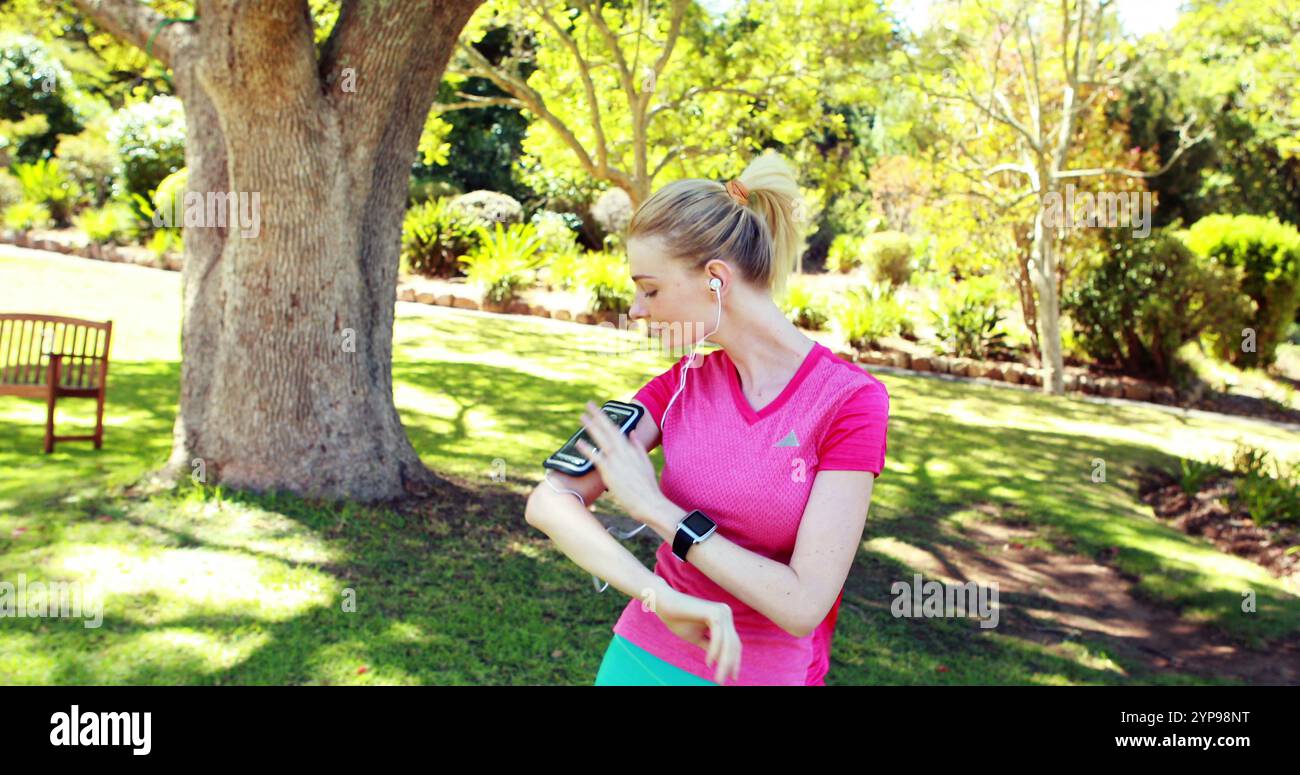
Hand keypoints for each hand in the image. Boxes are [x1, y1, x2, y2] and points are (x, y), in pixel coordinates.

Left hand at [574, 401, 665, 523]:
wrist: (649, 501)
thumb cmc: (647, 485)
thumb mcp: (645, 462)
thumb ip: (637, 446)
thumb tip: (632, 433)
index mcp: (631, 449)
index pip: (616, 428)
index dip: (605, 417)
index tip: (598, 409)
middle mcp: (623, 452)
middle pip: (607, 429)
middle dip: (597, 416)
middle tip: (588, 405)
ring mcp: (615, 461)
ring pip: (601, 439)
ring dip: (591, 427)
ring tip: (582, 418)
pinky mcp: (609, 472)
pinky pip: (596, 458)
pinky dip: (587, 449)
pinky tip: (579, 442)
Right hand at [646, 586, 741, 684]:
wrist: (663, 604)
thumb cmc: (678, 620)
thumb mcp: (697, 638)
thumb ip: (711, 647)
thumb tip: (722, 662)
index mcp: (724, 618)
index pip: (734, 643)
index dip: (734, 661)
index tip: (732, 678)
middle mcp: (726, 613)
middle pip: (733, 644)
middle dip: (730, 665)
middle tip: (722, 681)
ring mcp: (722, 612)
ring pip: (728, 643)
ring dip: (724, 663)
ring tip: (718, 678)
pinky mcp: (714, 612)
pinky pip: (718, 637)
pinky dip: (714, 651)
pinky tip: (709, 662)